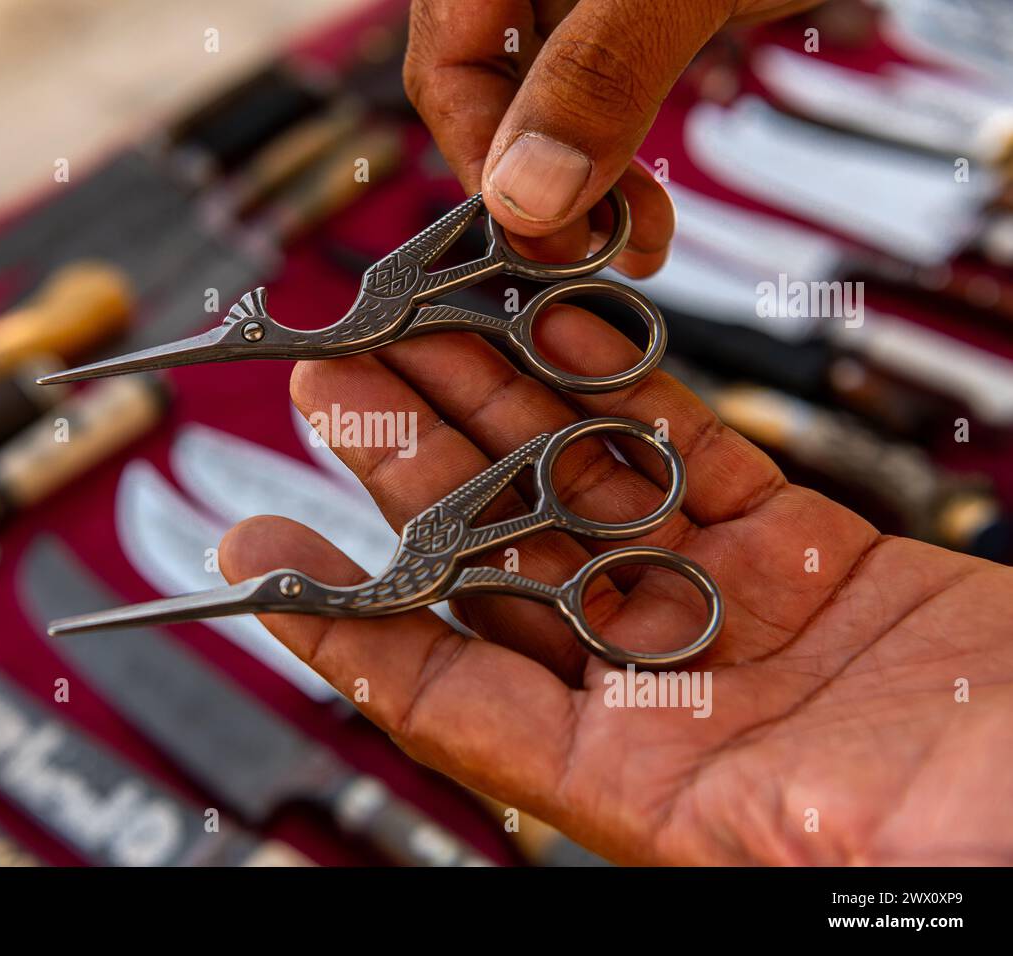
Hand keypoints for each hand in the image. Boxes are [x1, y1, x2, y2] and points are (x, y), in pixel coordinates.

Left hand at [218, 319, 1012, 864]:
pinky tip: (557, 333)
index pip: (457, 697)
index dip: (352, 623)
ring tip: (411, 333)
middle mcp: (672, 696)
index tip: (265, 555)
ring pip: (582, 490)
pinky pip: (697, 453)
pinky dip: (627, 389)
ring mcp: (736, 613)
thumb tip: (576, 782)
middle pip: (502, 565)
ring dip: (492, 408)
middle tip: (329, 388)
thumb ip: (708, 822)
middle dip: (409, 473)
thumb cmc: (990, 849)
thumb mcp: (839, 862)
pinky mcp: (810, 550)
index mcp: (649, 790)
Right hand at [402, 0, 822, 270]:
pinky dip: (618, 149)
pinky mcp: (626, 11)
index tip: (545, 238)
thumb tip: (526, 196)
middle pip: (488, 90)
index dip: (487, 162)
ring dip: (584, 185)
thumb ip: (602, 71)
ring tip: (635, 243)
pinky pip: (595, 89)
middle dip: (543, 187)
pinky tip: (644, 202)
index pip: (446, 63)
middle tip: (597, 252)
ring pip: (543, 102)